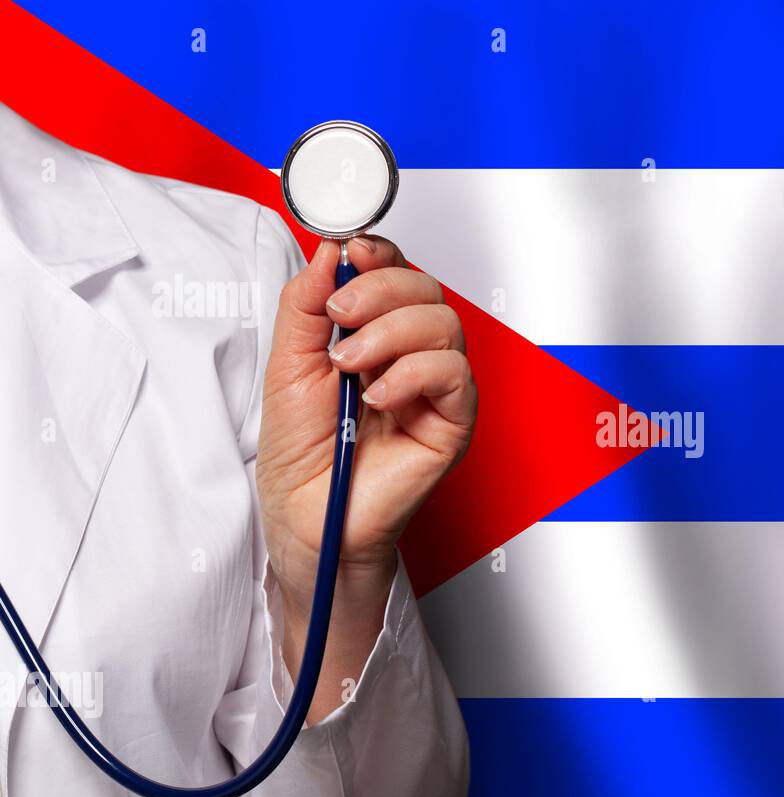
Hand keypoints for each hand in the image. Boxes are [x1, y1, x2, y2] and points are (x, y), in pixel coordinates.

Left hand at [256, 236, 474, 718]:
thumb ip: (304, 303)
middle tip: (341, 316)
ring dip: (392, 335)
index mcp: (375, 334)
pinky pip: (454, 373)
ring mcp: (436, 388)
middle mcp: (412, 355)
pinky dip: (413, 374)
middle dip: (381, 291)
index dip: (381, 252)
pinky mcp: (453, 421)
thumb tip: (327, 249)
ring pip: (444, 324)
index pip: (397, 273)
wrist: (307, 517)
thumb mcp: (286, 363)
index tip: (353, 251)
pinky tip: (380, 398)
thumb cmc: (301, 455)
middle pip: (426, 289)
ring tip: (352, 368)